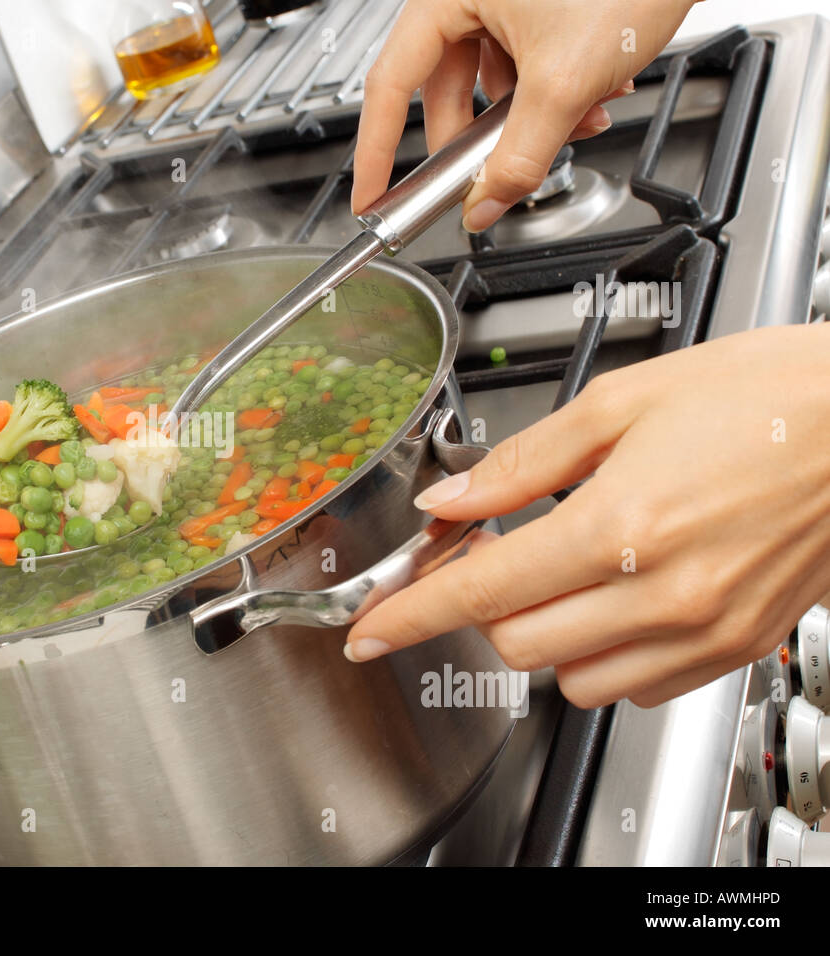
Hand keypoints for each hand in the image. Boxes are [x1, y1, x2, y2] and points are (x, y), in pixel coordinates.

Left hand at [344, 324, 829, 707]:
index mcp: (621, 524)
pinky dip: (603, 655)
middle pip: (515, 643)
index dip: (408, 615)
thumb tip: (448, 500)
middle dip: (483, 605)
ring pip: (571, 679)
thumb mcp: (622, 402)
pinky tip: (616, 598)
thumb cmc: (768, 395)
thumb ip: (520, 462)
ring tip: (564, 571)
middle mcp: (662, 593)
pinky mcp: (736, 648)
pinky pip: (635, 686)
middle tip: (491, 554)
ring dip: (542, 634)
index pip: (481, 591)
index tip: (368, 632)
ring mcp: (703, 630)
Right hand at [351, 0, 696, 229]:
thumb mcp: (564, 84)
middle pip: (447, 91)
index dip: (376, 150)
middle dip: (483, 139)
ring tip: (578, 121)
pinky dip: (554, 92)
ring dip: (531, 118)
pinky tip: (592, 98)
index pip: (391, 86)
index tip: (372, 194)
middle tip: (490, 181)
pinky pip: (525, 65)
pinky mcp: (539, 4)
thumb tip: (484, 206)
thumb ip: (517, 158)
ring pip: (493, 83)